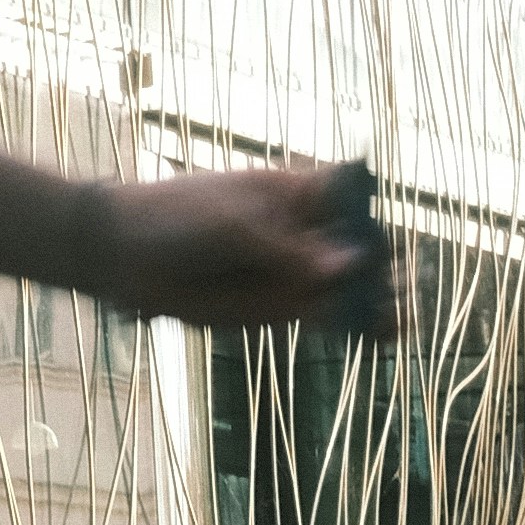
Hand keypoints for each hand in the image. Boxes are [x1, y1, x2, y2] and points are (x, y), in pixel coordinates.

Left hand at [84, 157, 387, 334]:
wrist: (125, 258)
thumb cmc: (176, 222)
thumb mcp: (233, 228)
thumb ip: (290, 251)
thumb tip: (349, 267)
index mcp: (295, 192)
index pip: (349, 194)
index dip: (370, 208)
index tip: (380, 232)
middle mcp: (302, 231)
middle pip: (358, 246)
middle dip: (382, 265)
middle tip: (400, 286)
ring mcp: (293, 270)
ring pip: (348, 287)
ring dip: (376, 302)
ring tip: (399, 317)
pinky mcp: (279, 305)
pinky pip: (325, 315)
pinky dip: (351, 323)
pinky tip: (378, 333)